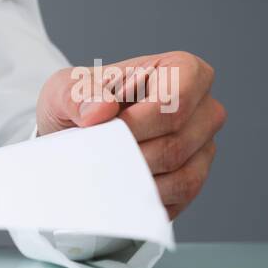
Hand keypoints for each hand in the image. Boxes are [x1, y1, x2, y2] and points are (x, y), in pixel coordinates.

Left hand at [36, 51, 224, 218]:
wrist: (74, 133)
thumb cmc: (79, 103)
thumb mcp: (64, 89)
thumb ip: (77, 95)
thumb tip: (101, 110)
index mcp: (182, 71)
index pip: (176, 102)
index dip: (138, 123)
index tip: (105, 130)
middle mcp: (203, 108)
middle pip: (177, 143)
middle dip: (130, 154)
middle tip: (97, 154)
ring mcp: (202, 145)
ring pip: (182, 174)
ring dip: (135, 178)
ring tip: (104, 169)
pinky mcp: (193, 178)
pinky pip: (180, 196)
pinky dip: (145, 196)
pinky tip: (119, 188)